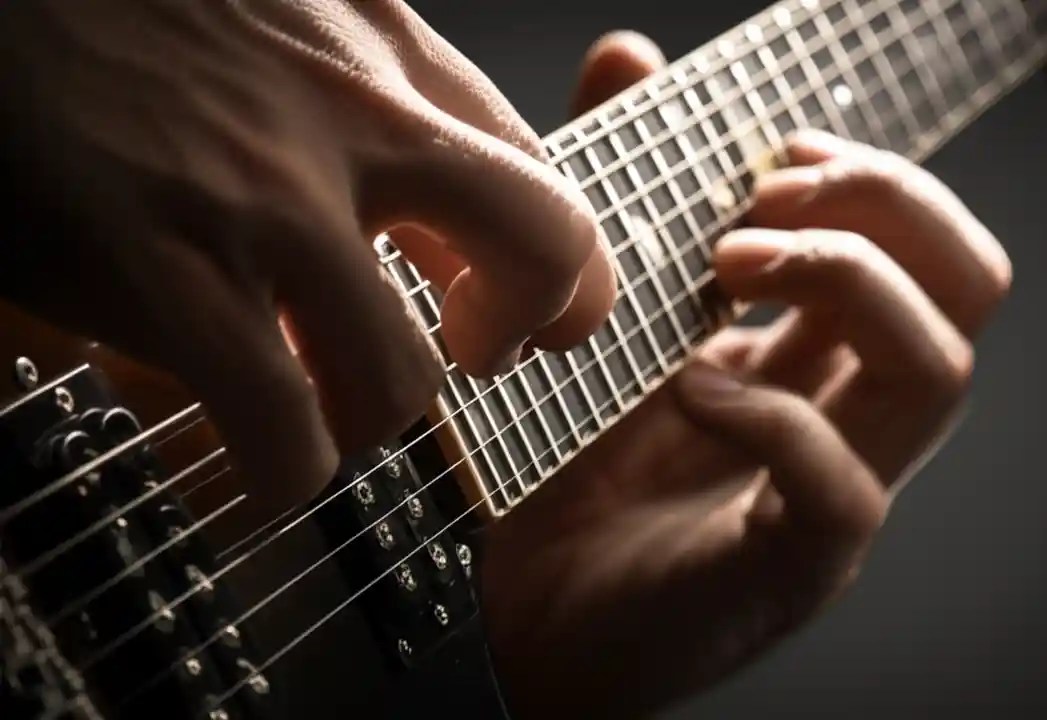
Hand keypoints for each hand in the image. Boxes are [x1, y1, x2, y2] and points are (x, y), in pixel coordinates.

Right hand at [0, 0, 614, 511]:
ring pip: (403, 378)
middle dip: (517, 330)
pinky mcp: (171, 271)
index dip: (559, 268)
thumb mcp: (283, 16)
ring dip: (367, 417)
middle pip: (538, 249)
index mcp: (382, 51)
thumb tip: (410, 193)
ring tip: (316, 404)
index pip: (542, 174)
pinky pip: (282, 427)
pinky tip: (264, 459)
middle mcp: (352, 118)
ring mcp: (269, 201)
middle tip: (471, 353)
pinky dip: (285, 469)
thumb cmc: (118, 10)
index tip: (533, 307)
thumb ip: (362, 92)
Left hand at [480, 32, 1011, 717]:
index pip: (926, 248)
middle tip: (768, 195)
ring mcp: (835, 494)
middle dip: (887, 207)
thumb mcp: (592, 314)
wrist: (513, 617)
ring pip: (937, 372)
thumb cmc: (560, 471)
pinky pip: (841, 486)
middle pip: (969, 290)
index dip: (875, 178)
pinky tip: (687, 388)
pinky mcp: (792, 568)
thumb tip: (631, 57)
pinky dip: (770, 415)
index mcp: (813, 356)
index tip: (778, 150)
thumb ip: (615, 189)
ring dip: (845, 283)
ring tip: (732, 262)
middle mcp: (848, 416)